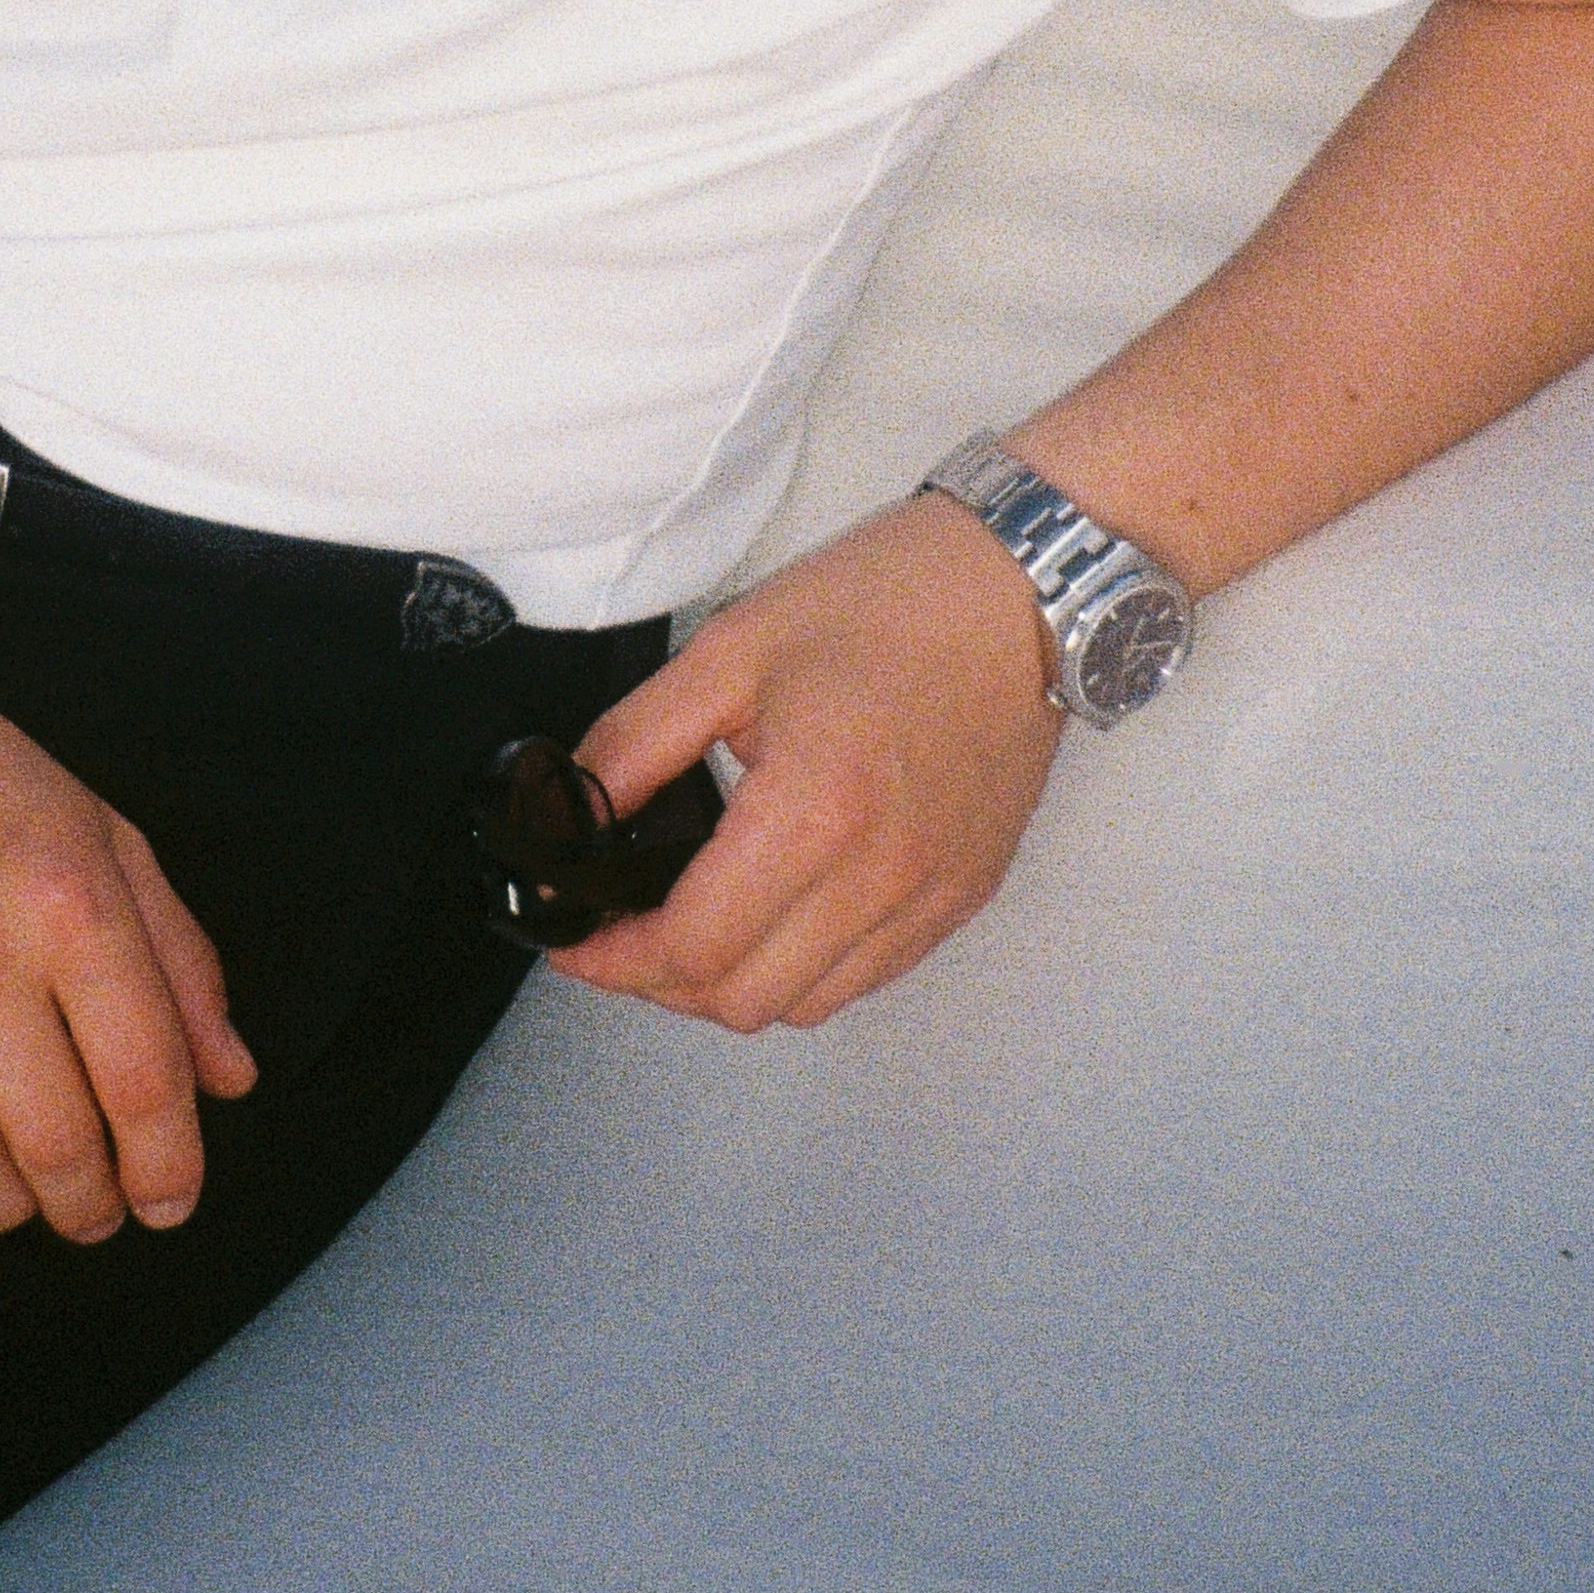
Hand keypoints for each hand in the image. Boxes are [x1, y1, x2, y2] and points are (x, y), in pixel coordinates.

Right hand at [0, 656, 256, 1239]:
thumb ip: (181, 963)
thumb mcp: (107, 841)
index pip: (145, 1082)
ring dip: (5, 1209)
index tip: (169, 1204)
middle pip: (57, 1144)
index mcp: (72, 905)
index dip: (169, 1166)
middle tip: (93, 1216)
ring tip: (18, 1197)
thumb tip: (231, 1081)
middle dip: (89, 1206)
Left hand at [550, 493, 1060, 1033]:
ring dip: (735, 984)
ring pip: (807, 1005)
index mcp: (816, 808)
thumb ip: (635, 743)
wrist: (1021, 587)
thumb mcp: (730, 650)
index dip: (614, 960)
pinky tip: (778, 912)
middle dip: (662, 982)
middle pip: (745, 1001)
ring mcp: (932, 893)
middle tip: (624, 932)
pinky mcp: (964, 893)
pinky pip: (870, 976)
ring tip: (698, 924)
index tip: (575, 939)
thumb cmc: (886, 601)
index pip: (694, 947)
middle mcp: (882, 873)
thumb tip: (573, 815)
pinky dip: (807, 968)